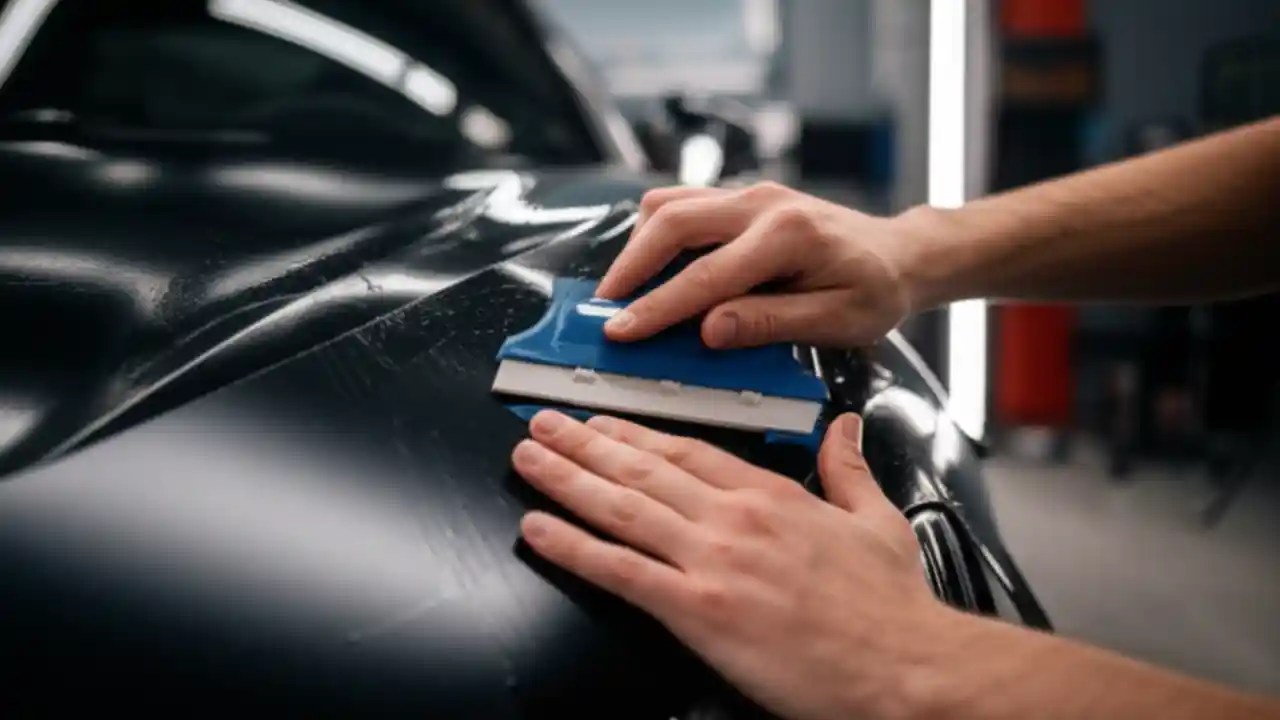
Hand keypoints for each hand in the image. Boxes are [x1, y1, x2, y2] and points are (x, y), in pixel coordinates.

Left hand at [512, 410, 963, 719]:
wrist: (904, 665)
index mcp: (771, 496)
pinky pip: (621, 571)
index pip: (687, 451)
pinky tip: (541, 529)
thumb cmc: (890, 607)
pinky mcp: (698, 610)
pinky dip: (575, 547)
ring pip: (621, 508)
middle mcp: (733, 518)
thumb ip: (849, 469)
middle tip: (542, 424)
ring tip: (529, 458)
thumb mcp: (877, 519)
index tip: (603, 421)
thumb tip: (845, 429)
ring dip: (566, 479)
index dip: (635, 434)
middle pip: (641, 470)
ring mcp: (712, 561)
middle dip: (584, 443)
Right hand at [596, 182, 931, 348]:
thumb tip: (708, 330)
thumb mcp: (836, 321)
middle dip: (630, 266)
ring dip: (638, 246)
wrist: (899, 254)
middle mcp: (762, 204)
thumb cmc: (874, 291)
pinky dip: (657, 233)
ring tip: (622, 291)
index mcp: (788, 235)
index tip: (620, 332)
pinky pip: (683, 204)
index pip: (706, 276)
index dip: (657, 307)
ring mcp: (750, 194)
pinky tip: (651, 267)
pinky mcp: (741, 198)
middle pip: (672, 221)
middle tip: (605, 307)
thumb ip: (769, 323)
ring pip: (670, 205)